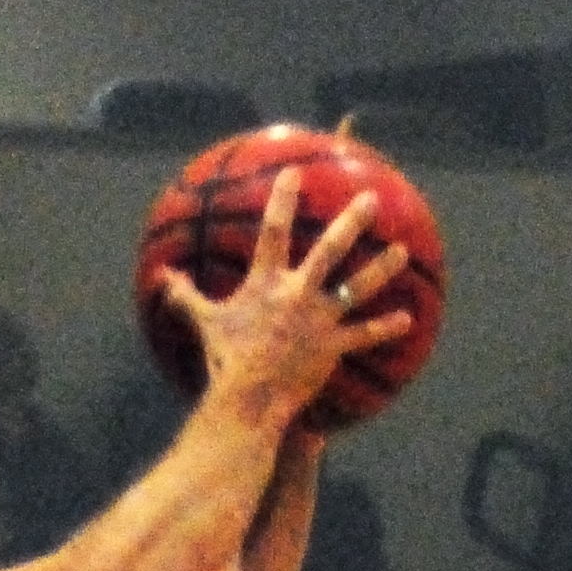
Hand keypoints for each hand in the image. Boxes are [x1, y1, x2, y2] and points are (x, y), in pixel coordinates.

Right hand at [159, 165, 413, 436]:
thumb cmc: (225, 358)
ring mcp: (319, 319)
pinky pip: (364, 335)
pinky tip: (408, 318)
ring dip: (382, 268)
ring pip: (358, 287)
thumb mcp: (204, 322)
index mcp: (266, 283)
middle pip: (331, 250)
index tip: (294, 174)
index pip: (274, 231)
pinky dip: (385, 327)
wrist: (250, 396)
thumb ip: (185, 296)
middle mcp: (297, 294)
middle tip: (371, 200)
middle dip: (352, 222)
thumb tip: (163, 277)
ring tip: (402, 251)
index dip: (283, 200)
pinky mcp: (333, 347)